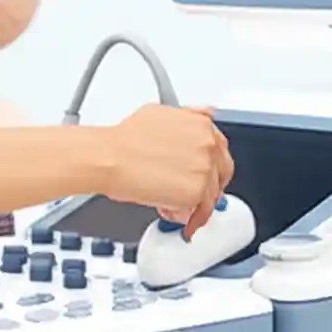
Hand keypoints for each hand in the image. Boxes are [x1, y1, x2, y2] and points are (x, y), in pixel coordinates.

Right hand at [100, 104, 232, 239]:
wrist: (109, 157)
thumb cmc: (124, 139)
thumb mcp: (159, 113)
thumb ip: (187, 118)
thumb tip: (200, 117)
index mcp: (202, 124)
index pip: (220, 147)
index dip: (211, 163)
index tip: (204, 172)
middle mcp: (208, 144)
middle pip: (222, 172)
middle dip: (210, 185)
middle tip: (193, 194)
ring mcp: (205, 168)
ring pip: (212, 194)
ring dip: (195, 203)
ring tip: (173, 205)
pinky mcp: (197, 192)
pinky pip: (201, 211)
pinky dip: (191, 218)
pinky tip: (174, 214)